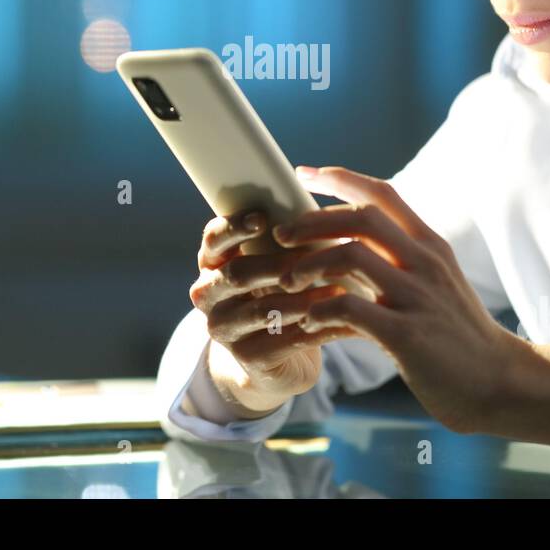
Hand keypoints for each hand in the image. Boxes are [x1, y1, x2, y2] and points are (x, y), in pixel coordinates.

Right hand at [191, 209, 362, 413]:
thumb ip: (285, 234)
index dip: (234, 228)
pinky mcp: (247, 358)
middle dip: (277, 264)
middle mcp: (208, 294)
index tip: (263, 219)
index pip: (213, 239)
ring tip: (337, 289)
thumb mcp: (278, 260)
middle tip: (313, 257)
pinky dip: (313, 328)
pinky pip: (280, 341)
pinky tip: (340, 320)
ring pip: (259, 309)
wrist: (278, 357)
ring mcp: (223, 329)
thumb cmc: (283, 292)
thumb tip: (310, 190)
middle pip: (236, 274)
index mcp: (213, 262)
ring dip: (301, 297)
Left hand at [272, 165, 527, 433]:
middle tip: (281, 235)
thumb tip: (349, 241)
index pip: (382, 194)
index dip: (340, 178)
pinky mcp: (407, 334)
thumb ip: (399, 259)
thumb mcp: (436, 283)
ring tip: (289, 282)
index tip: (304, 173)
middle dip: (312, 221)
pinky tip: (308, 322)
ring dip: (309, 265)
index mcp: (430, 245)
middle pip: (360, 217)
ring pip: (350, 256)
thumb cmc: (457, 334)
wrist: (499, 381)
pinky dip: (320, 310)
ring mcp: (417, 296)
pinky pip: (351, 308)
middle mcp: (425, 262)